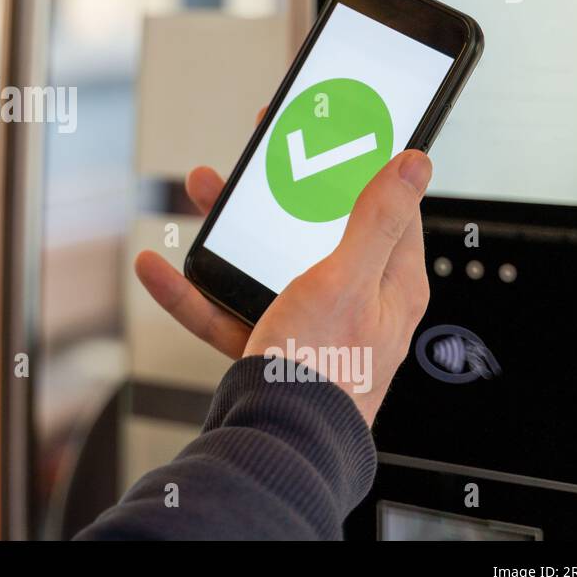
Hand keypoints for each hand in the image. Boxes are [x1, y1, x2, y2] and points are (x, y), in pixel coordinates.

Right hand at [133, 111, 433, 424]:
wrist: (281, 445)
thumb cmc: (326, 370)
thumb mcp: (347, 278)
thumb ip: (376, 218)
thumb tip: (416, 163)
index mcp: (389, 282)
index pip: (383, 206)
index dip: (357, 163)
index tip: (332, 131)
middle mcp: (353, 301)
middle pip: (312, 229)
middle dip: (274, 194)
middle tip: (253, 157)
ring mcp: (308, 325)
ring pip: (263, 263)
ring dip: (226, 232)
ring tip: (200, 195)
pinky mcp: (269, 348)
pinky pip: (226, 310)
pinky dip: (192, 292)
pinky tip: (160, 271)